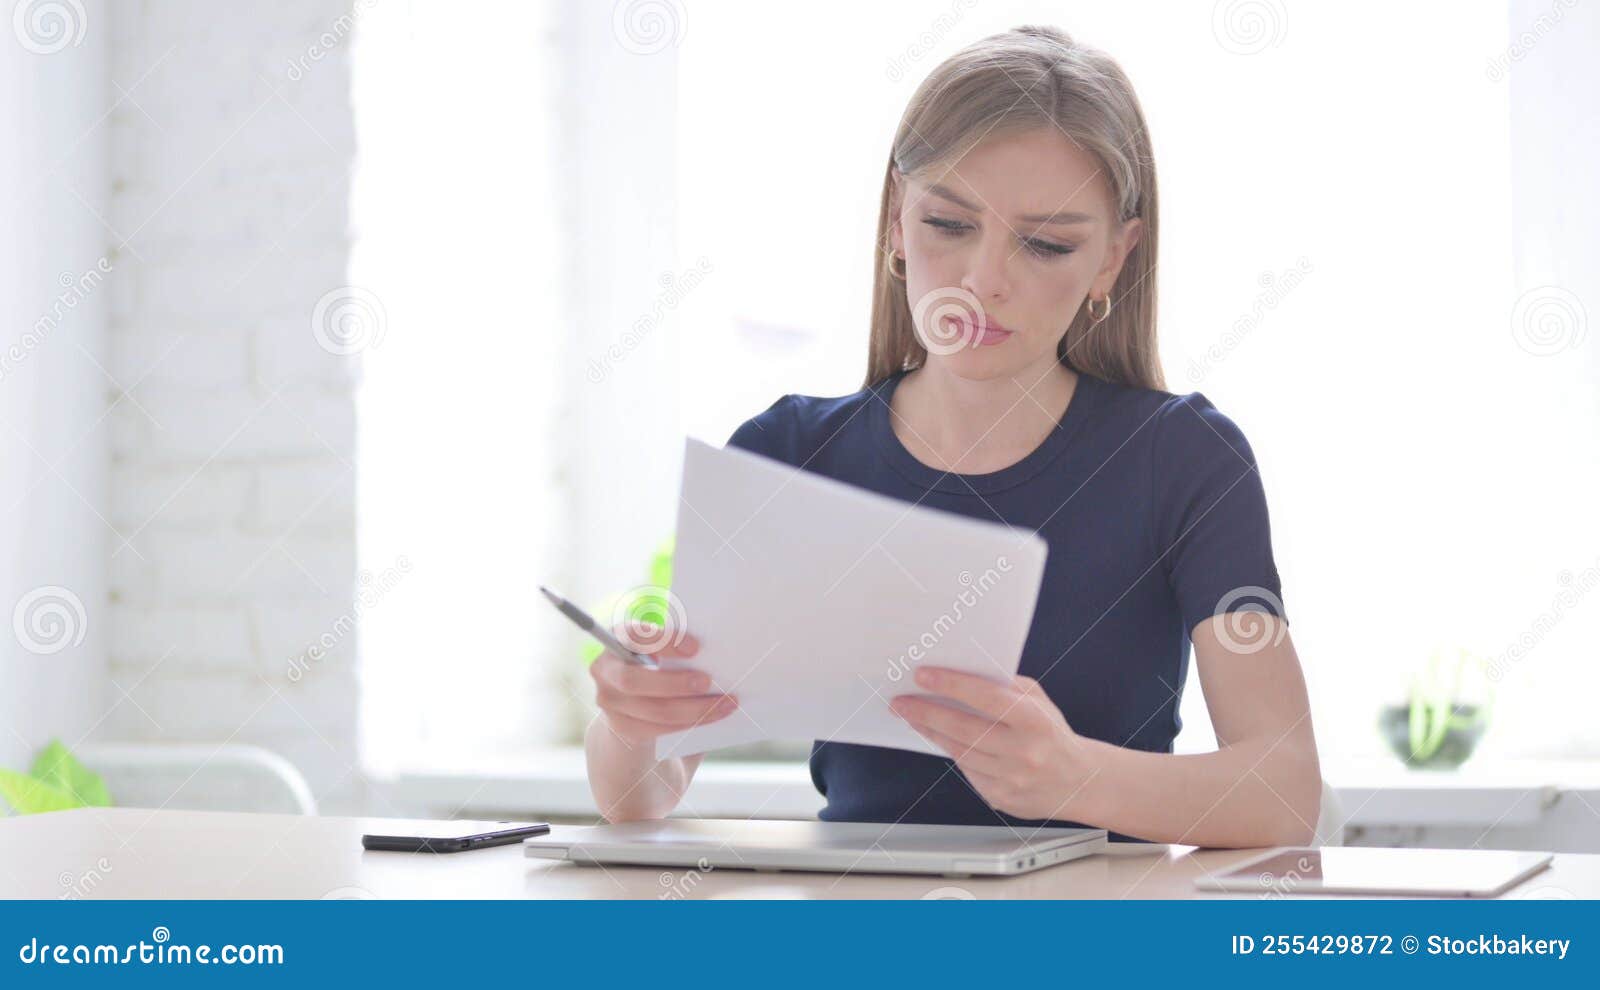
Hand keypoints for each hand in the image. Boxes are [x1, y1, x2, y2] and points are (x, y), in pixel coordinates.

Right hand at [589, 628, 736, 747]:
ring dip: (694, 709)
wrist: (633, 701)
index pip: (633, 636)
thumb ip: (677, 649)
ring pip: (652, 710)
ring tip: (725, 703)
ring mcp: (610, 702)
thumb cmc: (658, 664)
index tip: (696, 648)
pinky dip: (690, 723)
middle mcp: (606, 671)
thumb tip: (716, 654)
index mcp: (617, 639)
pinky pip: (659, 729)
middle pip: (633, 681)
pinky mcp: (622, 728)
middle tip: (708, 681)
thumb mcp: (662, 649)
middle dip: (675, 683)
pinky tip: (712, 717)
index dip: (664, 641)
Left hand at [889, 667, 1098, 820]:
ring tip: (912, 717)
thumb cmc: (1052, 734)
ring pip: (959, 752)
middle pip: (963, 729)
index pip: (986, 698)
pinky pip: (967, 771)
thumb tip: (961, 674)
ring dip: (931, 733)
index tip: (922, 675)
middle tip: (901, 701)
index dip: (951, 685)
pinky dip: (953, 753)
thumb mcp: (1038, 702)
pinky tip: (941, 739)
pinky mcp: (1001, 798)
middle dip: (926, 712)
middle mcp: (1024, 751)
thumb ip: (1004, 687)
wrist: (1080, 782)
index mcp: (1035, 721)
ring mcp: (1011, 778)